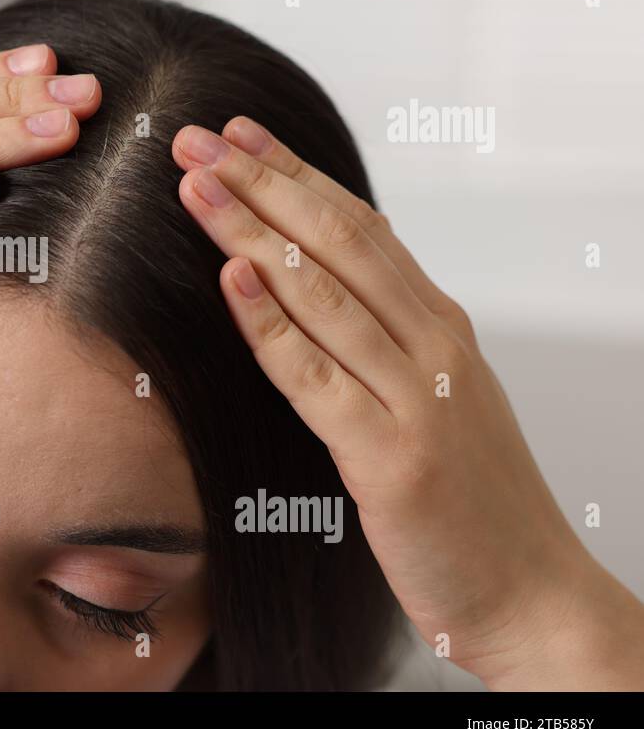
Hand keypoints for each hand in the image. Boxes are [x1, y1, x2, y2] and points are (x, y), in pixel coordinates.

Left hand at [172, 116, 643, 688]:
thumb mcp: (441, 394)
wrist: (532, 594)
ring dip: (251, 231)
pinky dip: (270, 323)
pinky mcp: (388, 456)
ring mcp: (413, 397)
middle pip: (336, 240)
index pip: (359, 225)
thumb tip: (338, 267)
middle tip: (196, 138)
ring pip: (320, 292)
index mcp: (440, 325)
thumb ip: (393, 333)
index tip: (239, 133)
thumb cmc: (474, 500)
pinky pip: (314, 376)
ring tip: (195, 184)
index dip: (295, 173)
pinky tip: (232, 279)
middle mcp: (431, 345)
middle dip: (261, 183)